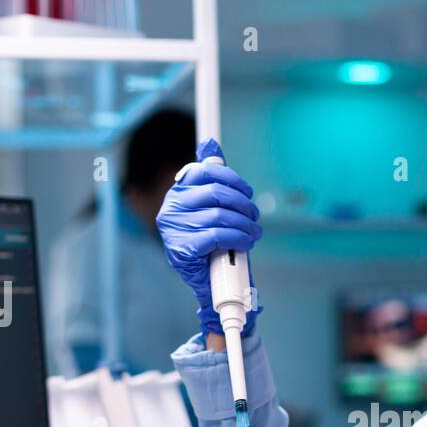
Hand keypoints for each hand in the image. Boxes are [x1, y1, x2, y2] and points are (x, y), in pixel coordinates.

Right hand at [156, 139, 262, 337]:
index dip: (231, 178)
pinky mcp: (182, 249)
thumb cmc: (212, 242)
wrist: (209, 281)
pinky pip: (217, 236)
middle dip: (243, 204)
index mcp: (177, 192)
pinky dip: (238, 239)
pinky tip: (246, 242)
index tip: (247, 192)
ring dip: (245, 224)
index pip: (204, 172)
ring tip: (254, 232)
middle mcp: (171, 208)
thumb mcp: (213, 207)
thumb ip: (212, 178)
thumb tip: (210, 144)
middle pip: (216, 193)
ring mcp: (174, 229)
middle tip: (255, 216)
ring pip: (220, 216)